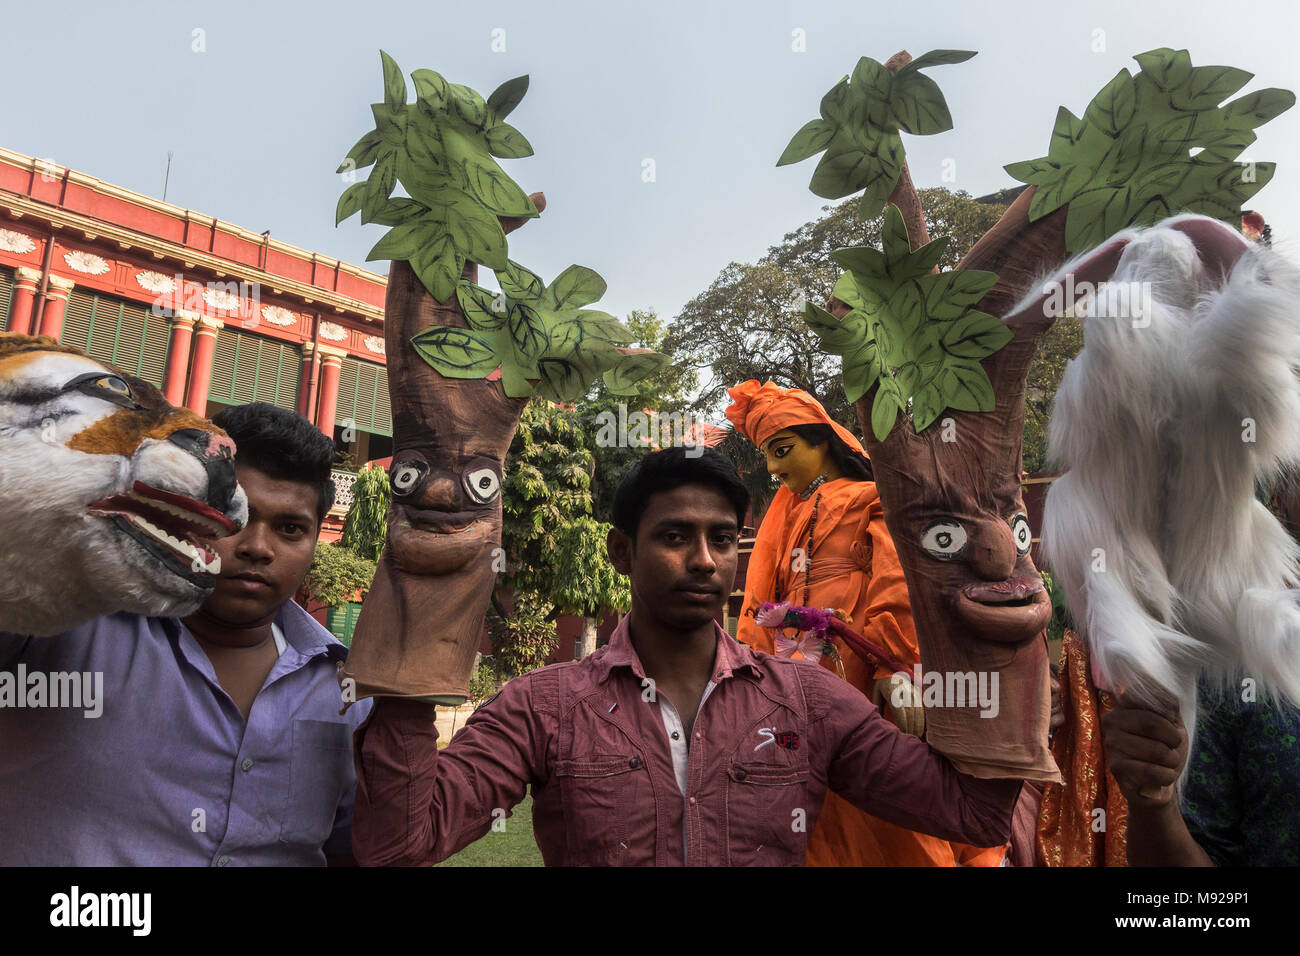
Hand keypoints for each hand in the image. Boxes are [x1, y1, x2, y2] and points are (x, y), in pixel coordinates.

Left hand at [874, 673, 924, 736]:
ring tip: (916, 736)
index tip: (902, 731)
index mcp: (891, 689)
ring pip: (918, 710)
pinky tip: (920, 728)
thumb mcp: (876, 692)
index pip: (899, 707)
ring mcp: (912, 691)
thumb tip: (878, 721)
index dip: (902, 721)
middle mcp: (904, 690)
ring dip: (918, 724)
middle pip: (910, 711)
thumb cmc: (882, 684)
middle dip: (911, 726)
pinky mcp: (918, 693)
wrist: (892, 668)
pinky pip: (922, 707)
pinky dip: (922, 719)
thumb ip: (877, 705)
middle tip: (909, 737)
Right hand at [1101, 691, 1187, 808]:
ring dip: (1173, 760)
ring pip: (1155, 750)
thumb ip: (1168, 705)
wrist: (1158, 782)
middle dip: (1174, 740)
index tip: (1172, 723)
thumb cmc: (1165, 747)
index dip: (1169, 713)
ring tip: (1169, 763)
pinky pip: (1150, 771)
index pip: (1148, 697)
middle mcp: (1112, 720)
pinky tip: (1164, 775)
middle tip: (1174, 747)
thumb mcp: (1172, 722)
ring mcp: (1111, 743)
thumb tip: (1166, 694)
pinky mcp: (1115, 767)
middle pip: (1153, 724)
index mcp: (1124, 704)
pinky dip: (1166, 775)